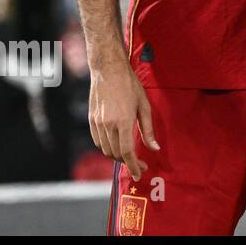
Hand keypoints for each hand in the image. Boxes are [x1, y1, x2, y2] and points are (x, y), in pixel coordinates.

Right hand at [88, 59, 158, 180]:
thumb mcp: (145, 106)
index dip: (134, 165)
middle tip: (140, 164)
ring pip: (106, 150)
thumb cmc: (130, 86)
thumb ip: (148, 129)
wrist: (108, 71)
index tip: (140, 173)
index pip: (128, 152)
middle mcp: (108, 125)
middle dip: (128, 162)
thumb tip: (154, 148)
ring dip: (117, 156)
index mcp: (123, 121)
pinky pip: (98, 141)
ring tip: (129, 155)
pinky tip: (116, 145)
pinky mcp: (91, 121)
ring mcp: (97, 123)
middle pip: (116, 154)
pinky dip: (107, 148)